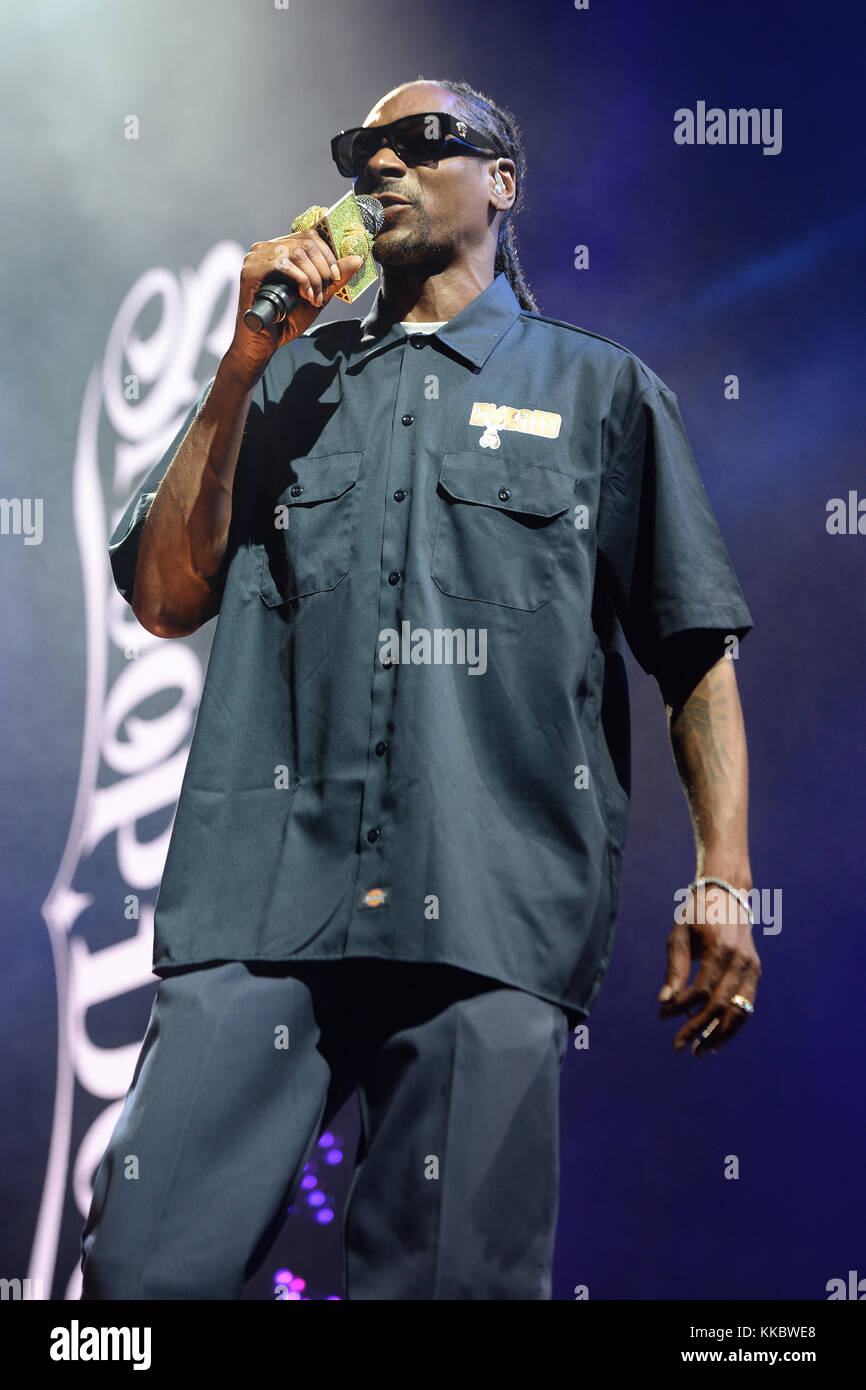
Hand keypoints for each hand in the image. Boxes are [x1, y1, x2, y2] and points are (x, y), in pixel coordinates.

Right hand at [223, 229, 364, 388]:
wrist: (265, 344)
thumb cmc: (287, 321)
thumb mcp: (318, 296)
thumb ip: (335, 279)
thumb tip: (357, 259)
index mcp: (279, 250)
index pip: (309, 236)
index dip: (328, 254)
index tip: (335, 277)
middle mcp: (265, 249)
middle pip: (306, 242)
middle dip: (323, 269)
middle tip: (324, 291)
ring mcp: (255, 258)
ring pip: (298, 252)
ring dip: (314, 278)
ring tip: (313, 299)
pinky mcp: (250, 270)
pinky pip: (283, 264)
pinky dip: (301, 280)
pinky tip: (305, 297)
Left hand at [657, 882, 760, 1056]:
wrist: (727, 893)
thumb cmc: (696, 913)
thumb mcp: (679, 935)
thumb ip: (674, 969)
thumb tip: (663, 1001)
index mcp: (720, 949)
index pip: (701, 990)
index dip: (681, 1007)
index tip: (661, 1016)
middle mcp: (741, 961)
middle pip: (720, 1005)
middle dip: (698, 1029)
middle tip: (678, 1045)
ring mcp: (752, 967)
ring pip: (739, 1012)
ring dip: (719, 1035)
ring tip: (700, 1052)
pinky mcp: (756, 972)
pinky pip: (747, 1005)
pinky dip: (733, 1025)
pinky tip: (717, 1039)